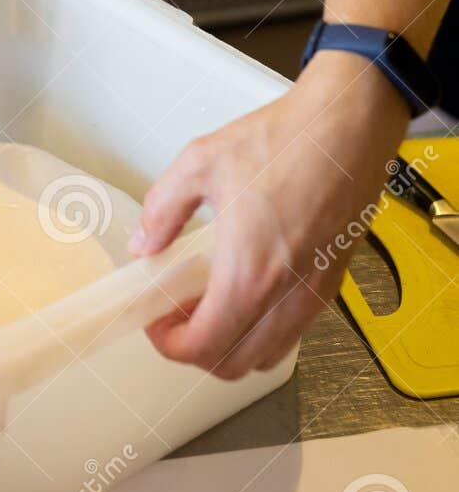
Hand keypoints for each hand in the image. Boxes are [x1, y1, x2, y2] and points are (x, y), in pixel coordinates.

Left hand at [128, 50, 410, 378]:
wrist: (345, 127)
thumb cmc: (286, 141)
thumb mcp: (201, 163)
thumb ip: (163, 209)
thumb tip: (145, 243)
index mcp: (250, 273)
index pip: (203, 346)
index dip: (168, 343)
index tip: (155, 320)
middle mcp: (287, 296)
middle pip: (233, 364)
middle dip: (196, 348)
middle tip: (176, 312)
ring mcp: (314, 294)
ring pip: (266, 355)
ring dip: (230, 344)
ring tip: (208, 302)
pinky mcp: (331, 284)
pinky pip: (291, 331)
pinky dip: (261, 329)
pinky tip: (244, 288)